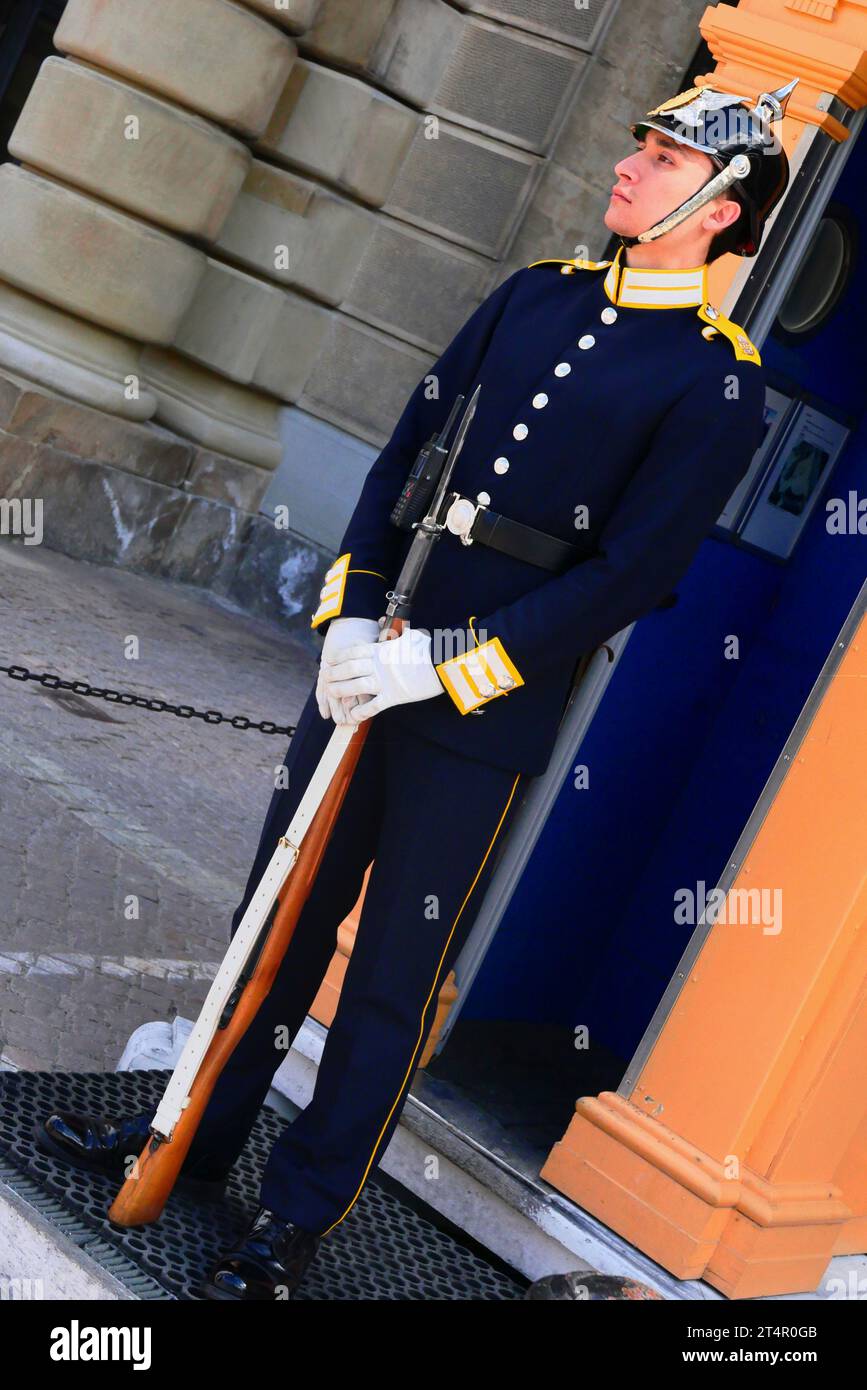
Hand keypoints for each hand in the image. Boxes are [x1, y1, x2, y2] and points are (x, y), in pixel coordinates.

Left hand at [322, 624, 443, 722]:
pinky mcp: (393, 697)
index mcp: (380, 649)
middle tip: (325, 678)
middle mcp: (378, 665)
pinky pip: (372, 707)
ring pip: (355, 687)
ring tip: (332, 694)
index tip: (329, 661)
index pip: (352, 652)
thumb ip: (397, 635)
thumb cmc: (428, 648)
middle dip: (334, 674)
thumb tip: (393, 627)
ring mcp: (384, 681)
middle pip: (349, 669)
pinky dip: (360, 713)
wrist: (442, 664)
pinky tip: (351, 716)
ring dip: (340, 692)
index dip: (338, 657)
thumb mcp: (410, 636)